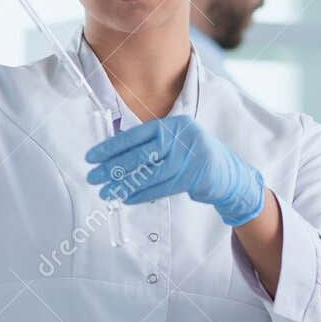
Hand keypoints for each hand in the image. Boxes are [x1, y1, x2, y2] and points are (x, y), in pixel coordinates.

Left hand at [86, 116, 264, 226]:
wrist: (228, 174)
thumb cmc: (194, 157)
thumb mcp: (175, 142)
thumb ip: (151, 145)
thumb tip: (114, 156)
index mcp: (172, 124)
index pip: (135, 136)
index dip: (111, 147)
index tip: (92, 157)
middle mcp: (181, 137)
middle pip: (140, 155)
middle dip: (112, 167)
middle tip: (94, 177)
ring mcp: (189, 157)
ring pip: (148, 174)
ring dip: (124, 185)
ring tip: (106, 192)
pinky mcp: (195, 176)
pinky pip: (161, 188)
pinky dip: (141, 194)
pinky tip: (126, 197)